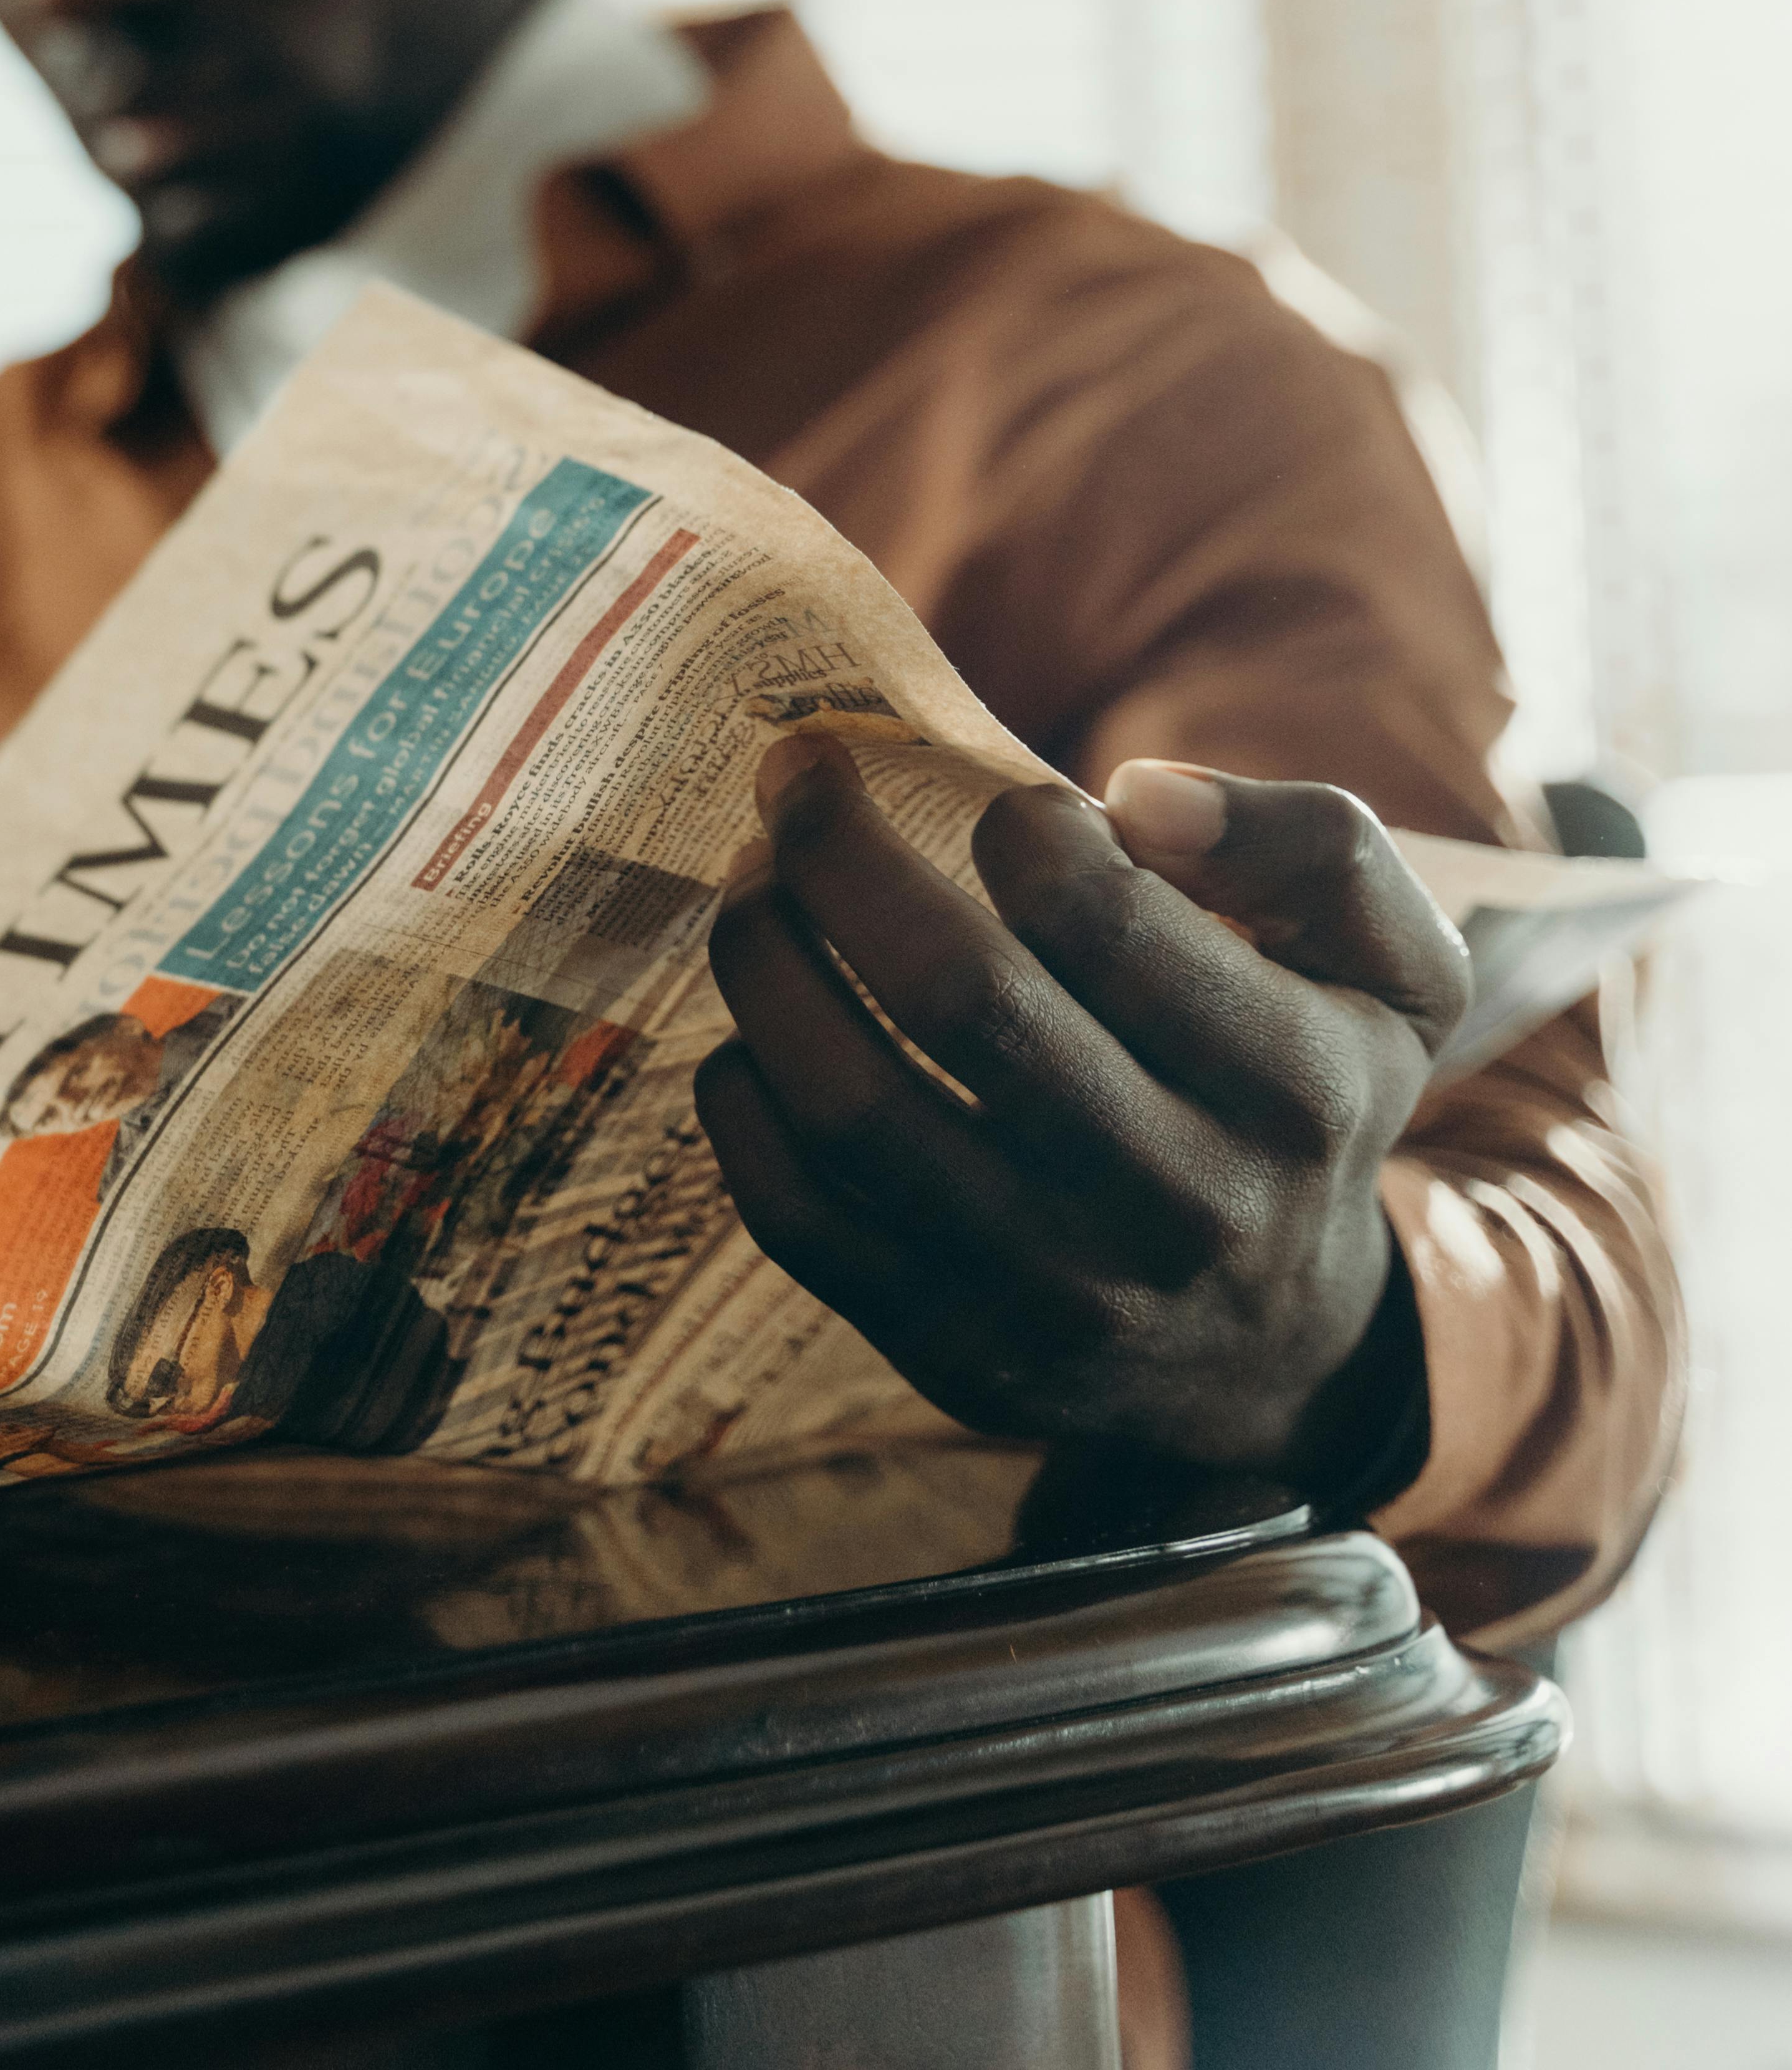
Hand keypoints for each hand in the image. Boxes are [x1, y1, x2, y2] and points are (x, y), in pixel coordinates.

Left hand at [694, 739, 1469, 1491]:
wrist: (1277, 1352)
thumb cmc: (1308, 1100)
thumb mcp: (1389, 964)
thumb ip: (1314, 842)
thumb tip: (1142, 795)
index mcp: (1295, 1091)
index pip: (1116, 924)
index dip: (1027, 828)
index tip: (1001, 803)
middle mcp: (1180, 1207)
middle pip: (962, 1001)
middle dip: (844, 856)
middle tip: (796, 776)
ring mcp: (1055, 1299)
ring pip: (856, 1110)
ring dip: (768, 963)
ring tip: (754, 881)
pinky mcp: (951, 1355)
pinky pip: (798, 1217)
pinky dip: (742, 1100)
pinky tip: (753, 1025)